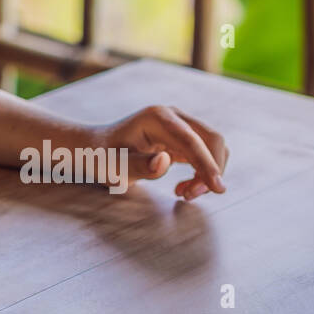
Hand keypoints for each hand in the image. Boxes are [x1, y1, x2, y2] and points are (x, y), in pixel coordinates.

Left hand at [94, 105, 227, 198]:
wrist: (96, 149)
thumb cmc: (102, 156)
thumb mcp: (114, 166)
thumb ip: (139, 165)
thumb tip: (165, 161)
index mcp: (157, 118)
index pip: (191, 140)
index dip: (206, 163)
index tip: (217, 188)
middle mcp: (172, 117)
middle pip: (211, 140)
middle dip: (210, 170)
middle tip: (190, 196)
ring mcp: (179, 126)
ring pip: (211, 149)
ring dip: (207, 173)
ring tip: (184, 193)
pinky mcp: (182, 139)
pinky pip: (204, 156)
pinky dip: (201, 174)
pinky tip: (182, 188)